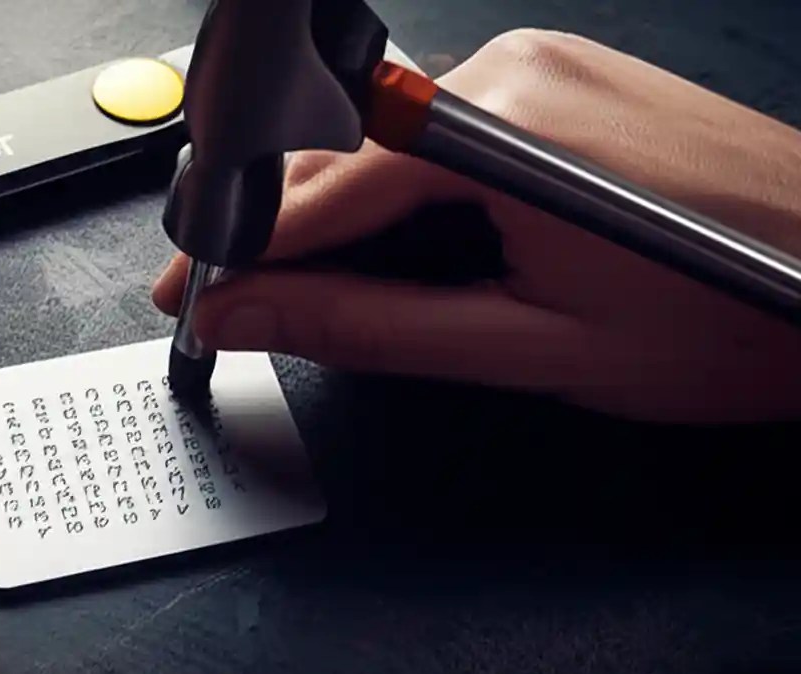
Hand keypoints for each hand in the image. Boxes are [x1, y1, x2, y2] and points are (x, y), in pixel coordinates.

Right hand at [153, 29, 800, 422]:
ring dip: (336, 213)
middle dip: (271, 232)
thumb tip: (262, 315)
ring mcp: (544, 69)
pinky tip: (385, 241)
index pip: (321, 193)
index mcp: (499, 130)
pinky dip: (398, 189)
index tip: (196, 299)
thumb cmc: (735, 319)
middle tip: (225, 296)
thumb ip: (374, 328)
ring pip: (388, 144)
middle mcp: (514, 74)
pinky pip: (442, 130)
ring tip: (294, 282)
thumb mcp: (531, 345)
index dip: (242, 256)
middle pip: (343, 157)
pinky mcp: (566, 83)